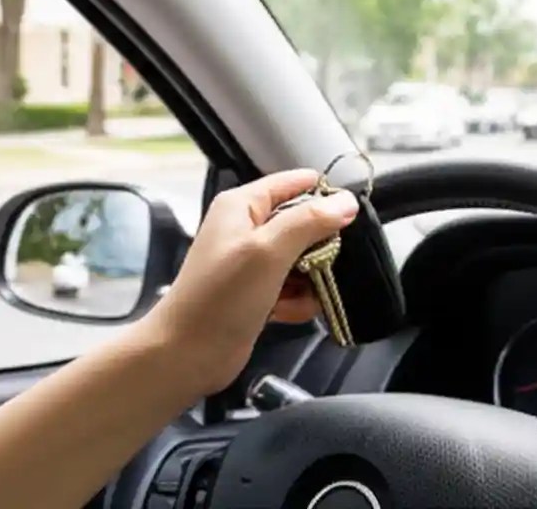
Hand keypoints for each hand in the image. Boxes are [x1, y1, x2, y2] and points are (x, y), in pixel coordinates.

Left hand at [144, 169, 358, 394]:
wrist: (188, 354)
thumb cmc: (218, 298)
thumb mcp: (269, 250)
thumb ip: (309, 221)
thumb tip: (345, 202)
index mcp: (242, 206)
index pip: (294, 183)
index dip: (323, 197)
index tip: (348, 218)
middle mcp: (247, 229)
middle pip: (304, 224)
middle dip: (318, 249)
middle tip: (316, 267)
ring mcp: (252, 263)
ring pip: (304, 260)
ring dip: (309, 282)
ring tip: (292, 297)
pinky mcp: (258, 292)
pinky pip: (295, 289)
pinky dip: (296, 303)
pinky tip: (282, 314)